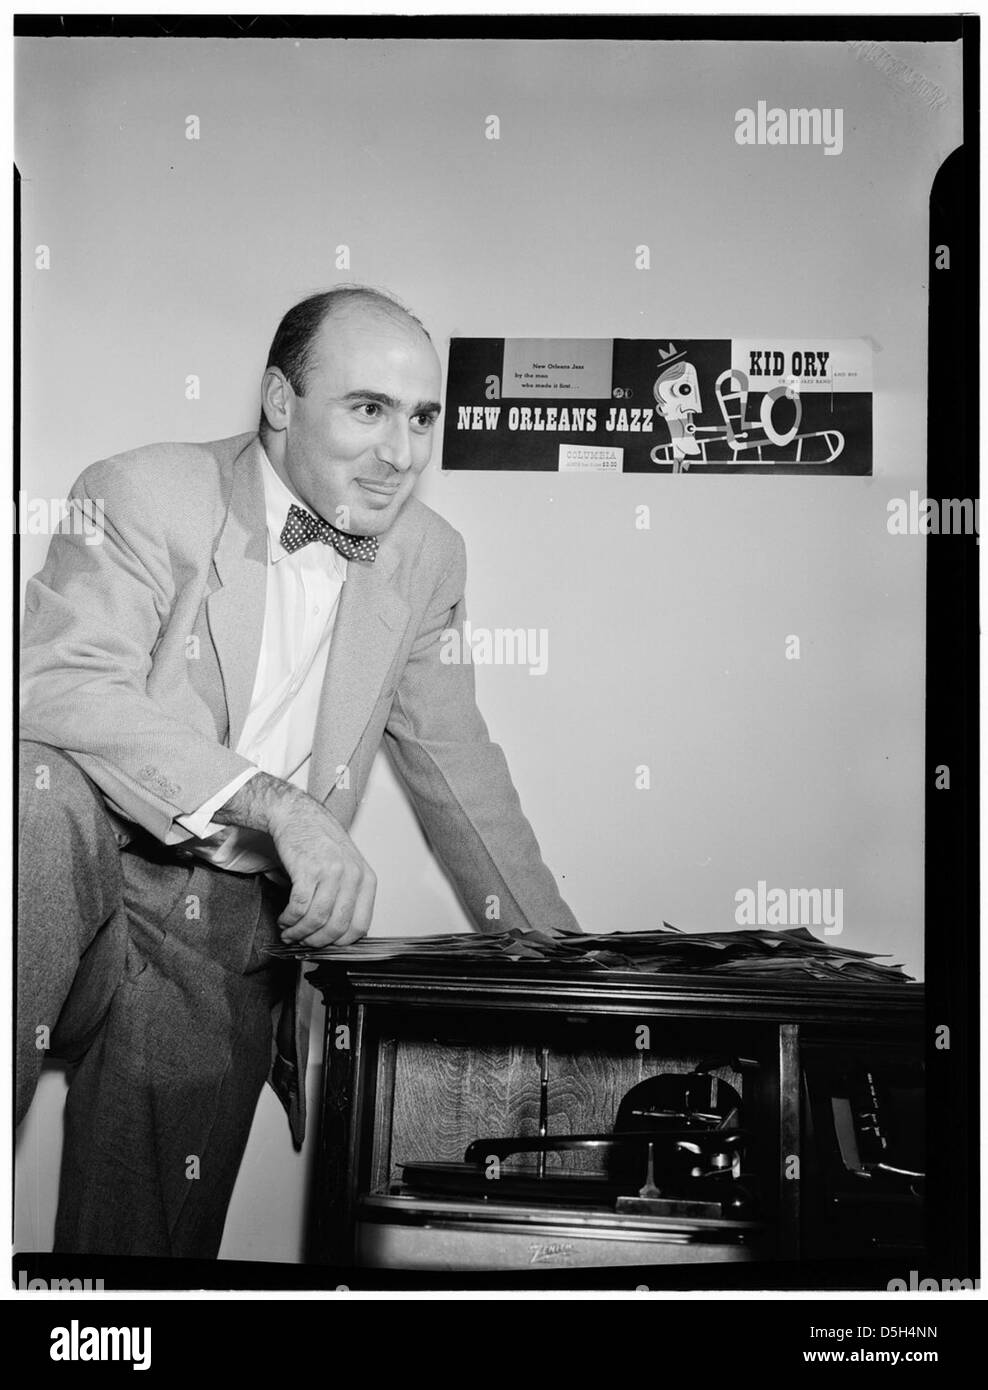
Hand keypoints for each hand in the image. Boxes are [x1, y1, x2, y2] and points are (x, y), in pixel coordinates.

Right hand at [267, 791, 376, 947]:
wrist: (299, 815)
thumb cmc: (321, 841)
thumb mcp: (347, 867)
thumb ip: (349, 896)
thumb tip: (338, 934)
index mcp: (367, 879)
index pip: (360, 926)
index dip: (340, 943)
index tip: (326, 945)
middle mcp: (352, 875)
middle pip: (337, 926)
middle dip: (316, 942)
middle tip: (303, 942)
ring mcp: (331, 871)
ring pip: (316, 919)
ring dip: (299, 932)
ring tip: (289, 931)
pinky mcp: (307, 869)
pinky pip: (299, 907)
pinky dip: (289, 919)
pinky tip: (284, 918)